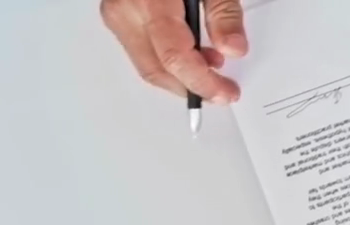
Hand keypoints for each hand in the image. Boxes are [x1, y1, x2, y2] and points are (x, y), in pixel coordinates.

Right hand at [100, 0, 244, 102]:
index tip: (225, 92)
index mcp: (149, 0)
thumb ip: (223, 13)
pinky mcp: (116, 14)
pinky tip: (191, 53)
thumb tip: (234, 48)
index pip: (174, 57)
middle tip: (222, 89)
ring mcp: (115, 13)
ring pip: (146, 64)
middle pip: (156, 69)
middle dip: (191, 86)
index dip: (202, 82)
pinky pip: (141, 50)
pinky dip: (166, 59)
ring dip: (179, 75)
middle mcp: (124, 9)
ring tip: (212, 65)